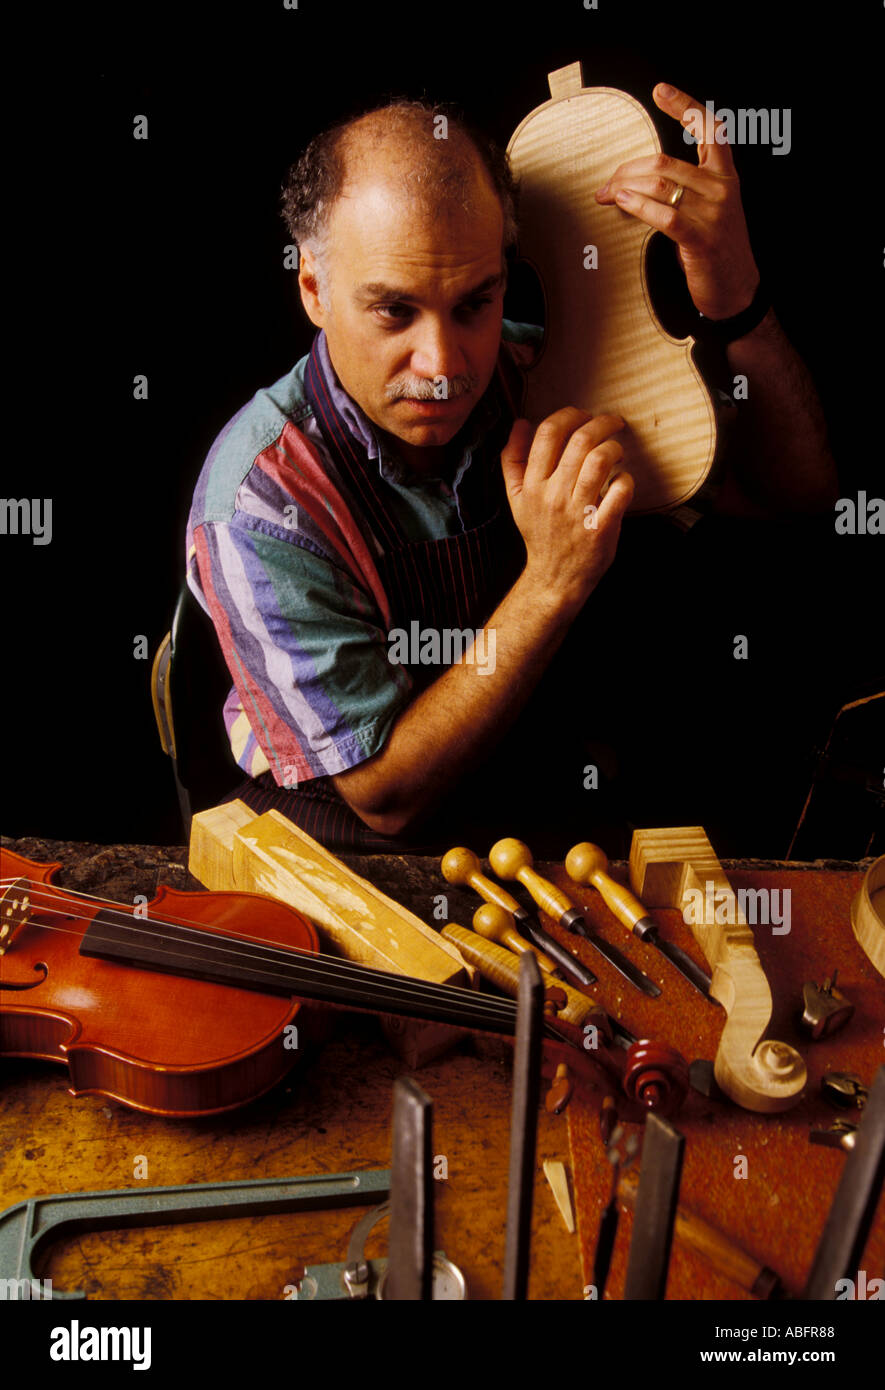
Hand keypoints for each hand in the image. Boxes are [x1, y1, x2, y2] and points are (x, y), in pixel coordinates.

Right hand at [501, 408, 632, 608]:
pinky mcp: (601, 527)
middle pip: (580, 441)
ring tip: (617, 450)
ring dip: (614, 447)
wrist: (554, 577)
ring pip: (600, 461)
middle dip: (601, 423)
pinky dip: (626, 479)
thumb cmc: (540, 533)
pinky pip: (620, 491)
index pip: (549, 433)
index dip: (570, 415)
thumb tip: (520, 423)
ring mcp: (578, 512)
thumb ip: (513, 459)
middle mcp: (553, 495)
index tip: (583, 415)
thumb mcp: (516, 498)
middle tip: (612, 422)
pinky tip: (622, 480)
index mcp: (532, 485)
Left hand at [595, 82, 760, 320]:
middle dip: (628, 170)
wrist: (736, 291)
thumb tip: (633, 181)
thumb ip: (683, 190)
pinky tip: (622, 202)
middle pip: (666, 163)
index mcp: (725, 177)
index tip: (660, 90)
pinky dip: (638, 206)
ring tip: (608, 194)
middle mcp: (722, 189)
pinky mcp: (701, 240)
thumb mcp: (708, 211)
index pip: (709, 128)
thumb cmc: (715, 250)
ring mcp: (714, 214)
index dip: (685, 106)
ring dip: (625, 187)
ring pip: (660, 185)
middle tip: (607, 183)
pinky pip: (664, 215)